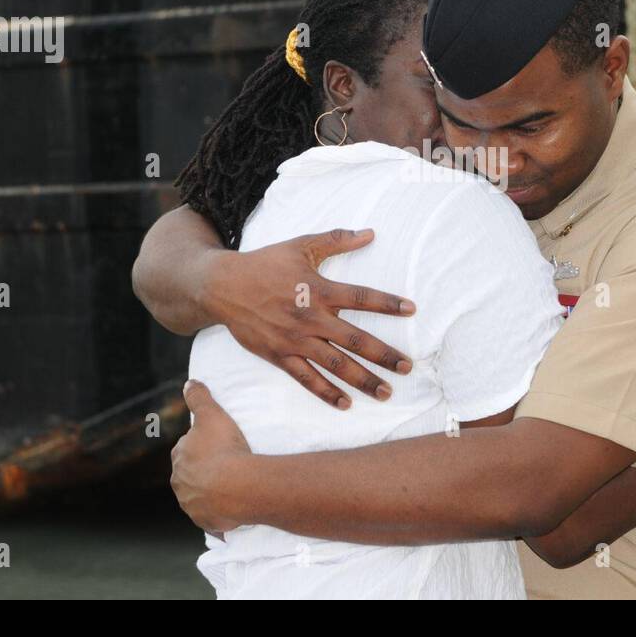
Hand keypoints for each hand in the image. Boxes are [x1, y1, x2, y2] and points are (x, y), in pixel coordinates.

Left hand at [171, 380, 250, 536]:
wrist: (237, 487)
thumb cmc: (224, 448)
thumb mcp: (211, 414)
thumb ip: (198, 397)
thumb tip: (189, 383)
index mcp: (179, 458)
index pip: (185, 450)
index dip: (200, 447)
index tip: (216, 446)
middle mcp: (180, 484)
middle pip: (190, 475)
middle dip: (203, 471)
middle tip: (227, 465)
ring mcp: (193, 506)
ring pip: (200, 497)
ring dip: (211, 494)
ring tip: (233, 487)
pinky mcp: (207, 522)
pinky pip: (213, 517)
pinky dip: (220, 514)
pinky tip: (233, 510)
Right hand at [199, 228, 415, 408]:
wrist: (223, 286)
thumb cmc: (266, 264)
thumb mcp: (301, 246)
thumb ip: (336, 240)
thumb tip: (370, 233)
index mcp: (319, 290)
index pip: (361, 298)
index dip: (388, 303)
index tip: (412, 309)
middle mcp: (311, 318)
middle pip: (355, 340)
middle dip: (384, 355)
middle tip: (408, 367)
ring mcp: (295, 340)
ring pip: (335, 365)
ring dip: (362, 380)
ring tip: (386, 392)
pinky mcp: (280, 355)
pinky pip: (306, 378)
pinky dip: (326, 392)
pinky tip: (346, 404)